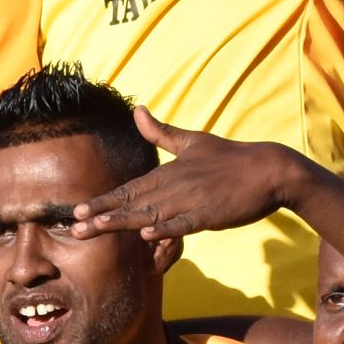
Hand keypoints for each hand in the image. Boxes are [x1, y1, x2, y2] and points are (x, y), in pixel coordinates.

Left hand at [63, 109, 304, 244]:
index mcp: (169, 173)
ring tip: (97, 228)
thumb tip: (138, 109)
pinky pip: (184, 223)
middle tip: (73, 227)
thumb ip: (161, 132)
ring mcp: (192, 200)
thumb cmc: (230, 158)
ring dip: (123, 221)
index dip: (103, 201)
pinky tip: (147, 234)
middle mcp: (175, 186)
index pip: (129, 190)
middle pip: (132, 203)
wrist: (270, 170)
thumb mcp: (193, 141)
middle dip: (102, 215)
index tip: (76, 211)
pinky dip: (166, 228)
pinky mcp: (210, 214)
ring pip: (151, 213)